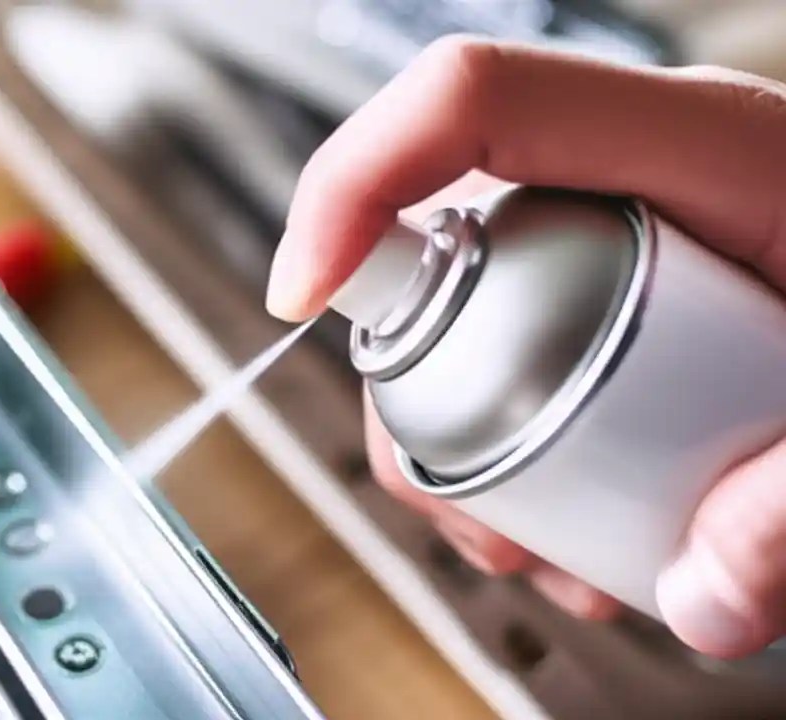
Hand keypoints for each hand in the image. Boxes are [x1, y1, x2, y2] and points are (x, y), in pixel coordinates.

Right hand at [267, 37, 785, 658]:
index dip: (355, 180)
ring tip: (541, 544)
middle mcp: (628, 178)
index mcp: (698, 144)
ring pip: (448, 315)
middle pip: (434, 240)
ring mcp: (604, 235)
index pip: (472, 102)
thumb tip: (706, 594)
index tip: (302, 291)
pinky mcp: (596, 288)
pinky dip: (493, 452)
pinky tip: (566, 521)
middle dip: (413, 397)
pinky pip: (489, 348)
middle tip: (484, 516)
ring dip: (452, 447)